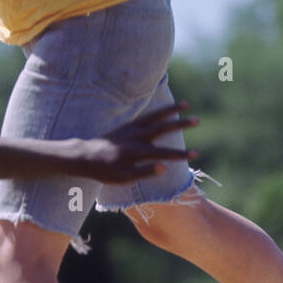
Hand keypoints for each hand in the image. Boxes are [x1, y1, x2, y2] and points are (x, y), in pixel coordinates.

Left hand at [75, 103, 197, 182]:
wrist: (84, 155)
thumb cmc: (104, 170)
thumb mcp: (122, 178)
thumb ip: (143, 172)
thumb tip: (163, 167)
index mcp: (136, 151)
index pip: (163, 153)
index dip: (180, 154)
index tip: (196, 153)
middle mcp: (135, 136)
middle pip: (163, 127)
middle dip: (181, 123)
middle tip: (198, 120)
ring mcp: (131, 128)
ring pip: (155, 116)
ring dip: (172, 109)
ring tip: (187, 103)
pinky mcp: (128, 125)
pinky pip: (147, 115)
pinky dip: (159, 111)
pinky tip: (168, 108)